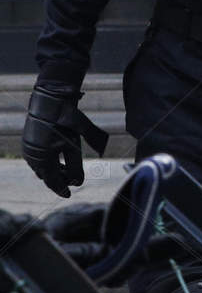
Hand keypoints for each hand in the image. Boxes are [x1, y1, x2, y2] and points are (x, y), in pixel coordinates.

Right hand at [21, 83, 105, 198]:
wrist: (51, 98)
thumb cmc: (66, 118)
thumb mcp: (76, 139)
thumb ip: (78, 161)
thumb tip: (80, 180)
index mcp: (43, 157)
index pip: (52, 180)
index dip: (62, 188)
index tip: (69, 195)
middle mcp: (33, 155)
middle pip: (47, 176)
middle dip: (60, 179)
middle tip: (72, 181)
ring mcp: (29, 148)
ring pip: (42, 168)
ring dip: (55, 171)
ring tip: (67, 171)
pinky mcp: (30, 142)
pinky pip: (37, 159)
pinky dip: (48, 162)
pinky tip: (59, 160)